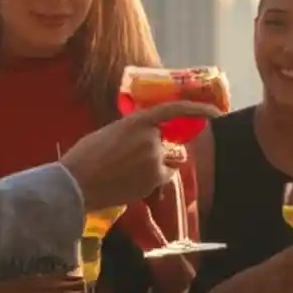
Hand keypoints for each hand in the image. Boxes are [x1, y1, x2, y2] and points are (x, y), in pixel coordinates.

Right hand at [61, 100, 220, 210]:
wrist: (77, 182)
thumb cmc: (86, 155)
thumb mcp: (110, 132)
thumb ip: (132, 131)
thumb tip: (144, 137)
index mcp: (138, 121)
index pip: (174, 110)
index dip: (197, 110)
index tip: (215, 113)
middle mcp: (152, 138)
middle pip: (163, 142)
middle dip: (152, 149)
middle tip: (125, 159)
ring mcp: (155, 160)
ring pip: (164, 162)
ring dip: (152, 166)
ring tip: (123, 173)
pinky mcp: (154, 180)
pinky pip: (162, 177)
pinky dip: (153, 180)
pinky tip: (130, 183)